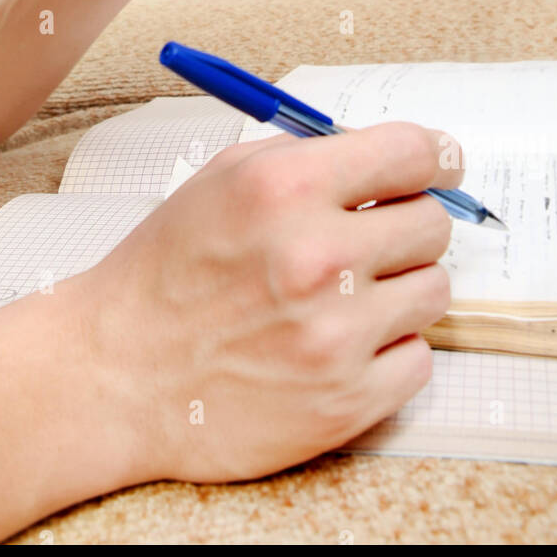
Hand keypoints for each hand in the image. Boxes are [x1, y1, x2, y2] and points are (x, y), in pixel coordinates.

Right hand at [72, 121, 462, 485]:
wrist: (116, 374)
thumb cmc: (168, 271)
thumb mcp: (223, 180)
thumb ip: (310, 159)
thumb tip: (399, 157)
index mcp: (286, 190)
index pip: (415, 153)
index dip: (436, 157)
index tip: (440, 167)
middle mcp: (318, 258)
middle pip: (434, 224)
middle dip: (406, 225)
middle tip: (369, 241)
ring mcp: (335, 336)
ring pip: (436, 291)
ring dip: (400, 289)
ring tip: (346, 297)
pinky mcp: (345, 403)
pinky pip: (420, 360)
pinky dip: (390, 351)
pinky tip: (341, 345)